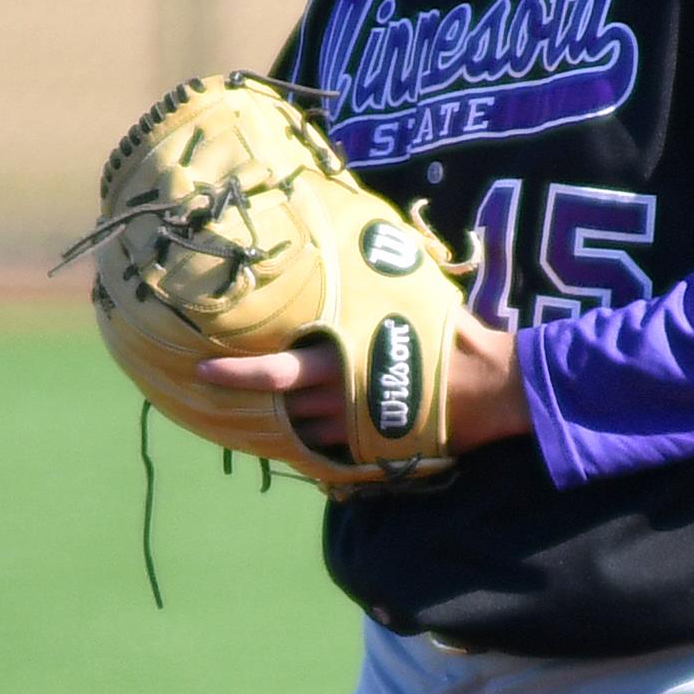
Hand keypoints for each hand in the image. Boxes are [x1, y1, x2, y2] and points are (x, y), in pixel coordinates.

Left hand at [197, 311, 530, 454]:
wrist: (491, 385)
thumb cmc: (452, 333)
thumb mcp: (409, 297)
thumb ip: (375, 289)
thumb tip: (362, 246)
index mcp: (342, 358)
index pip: (276, 372)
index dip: (237, 373)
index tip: (202, 368)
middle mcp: (339, 397)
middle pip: (281, 404)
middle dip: (246, 397)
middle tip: (209, 387)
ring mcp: (355, 428)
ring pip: (303, 427)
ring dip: (286, 416)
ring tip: (265, 403)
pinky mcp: (375, 448)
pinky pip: (332, 447)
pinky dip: (317, 438)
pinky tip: (308, 428)